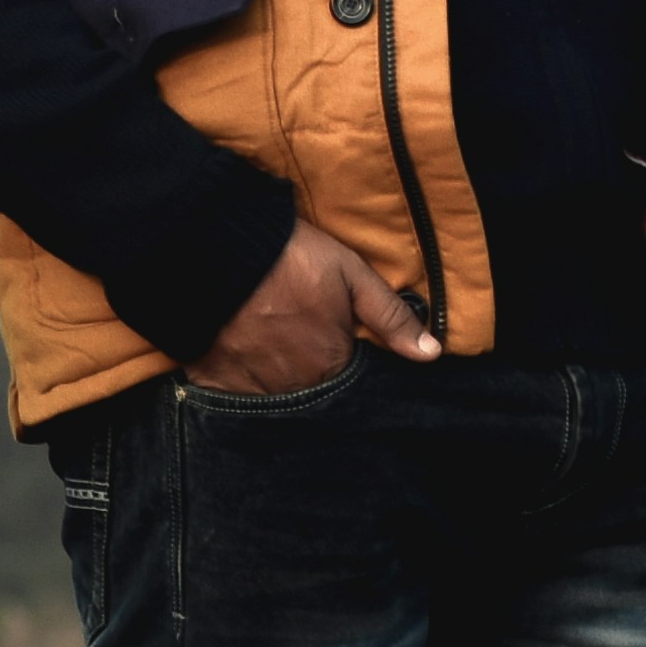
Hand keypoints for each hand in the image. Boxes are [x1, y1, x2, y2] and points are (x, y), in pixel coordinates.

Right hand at [197, 223, 441, 390]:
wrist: (216, 247)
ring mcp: (251, 387)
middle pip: (311, 391)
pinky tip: (242, 357)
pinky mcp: (214, 381)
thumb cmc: (290, 257)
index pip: (348, 381)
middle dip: (312, 372)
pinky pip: (235, 398)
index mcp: (330, 362)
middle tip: (299, 338)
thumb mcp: (352, 276)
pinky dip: (241, 384)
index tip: (333, 339)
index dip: (343, 359)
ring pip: (275, 395)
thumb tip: (431, 355)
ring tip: (272, 346)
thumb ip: (391, 317)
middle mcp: (294, 385)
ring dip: (278, 379)